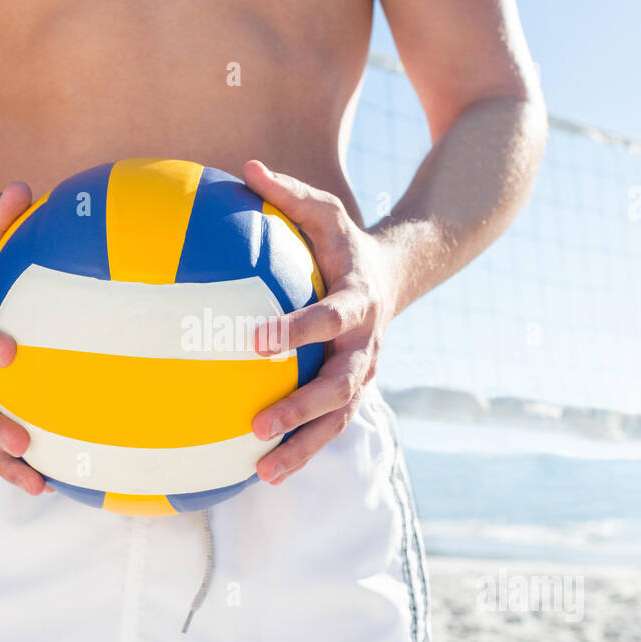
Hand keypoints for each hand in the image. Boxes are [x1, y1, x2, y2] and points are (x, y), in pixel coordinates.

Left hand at [243, 160, 395, 484]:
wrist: (394, 277)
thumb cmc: (344, 243)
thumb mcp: (324, 212)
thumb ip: (288, 194)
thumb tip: (246, 167)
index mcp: (357, 301)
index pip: (329, 318)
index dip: (298, 330)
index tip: (257, 341)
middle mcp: (366, 346)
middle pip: (339, 386)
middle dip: (301, 409)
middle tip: (258, 425)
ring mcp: (363, 375)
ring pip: (337, 420)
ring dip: (303, 448)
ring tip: (263, 474)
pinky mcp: (353, 394)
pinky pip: (329, 428)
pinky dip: (301, 451)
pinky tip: (261, 473)